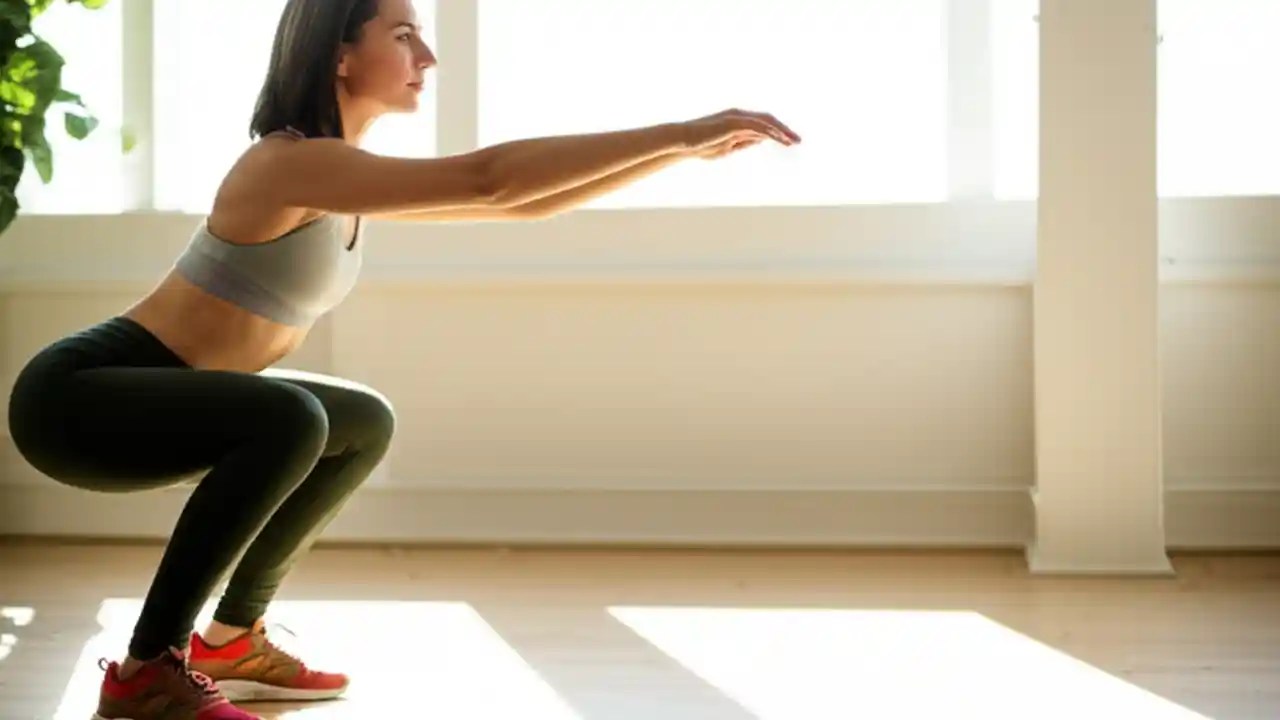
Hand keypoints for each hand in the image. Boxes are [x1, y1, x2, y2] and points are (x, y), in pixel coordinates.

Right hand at [682, 108, 800, 158]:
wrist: (682, 141)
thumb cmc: (700, 145)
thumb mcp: (727, 147)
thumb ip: (743, 142)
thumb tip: (760, 140)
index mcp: (738, 121)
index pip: (762, 125)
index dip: (777, 133)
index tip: (789, 142)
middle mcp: (739, 115)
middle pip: (768, 120)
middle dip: (784, 130)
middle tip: (798, 141)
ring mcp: (737, 117)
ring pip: (766, 121)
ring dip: (782, 131)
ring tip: (794, 141)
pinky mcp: (734, 121)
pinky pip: (757, 125)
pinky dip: (771, 131)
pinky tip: (781, 139)